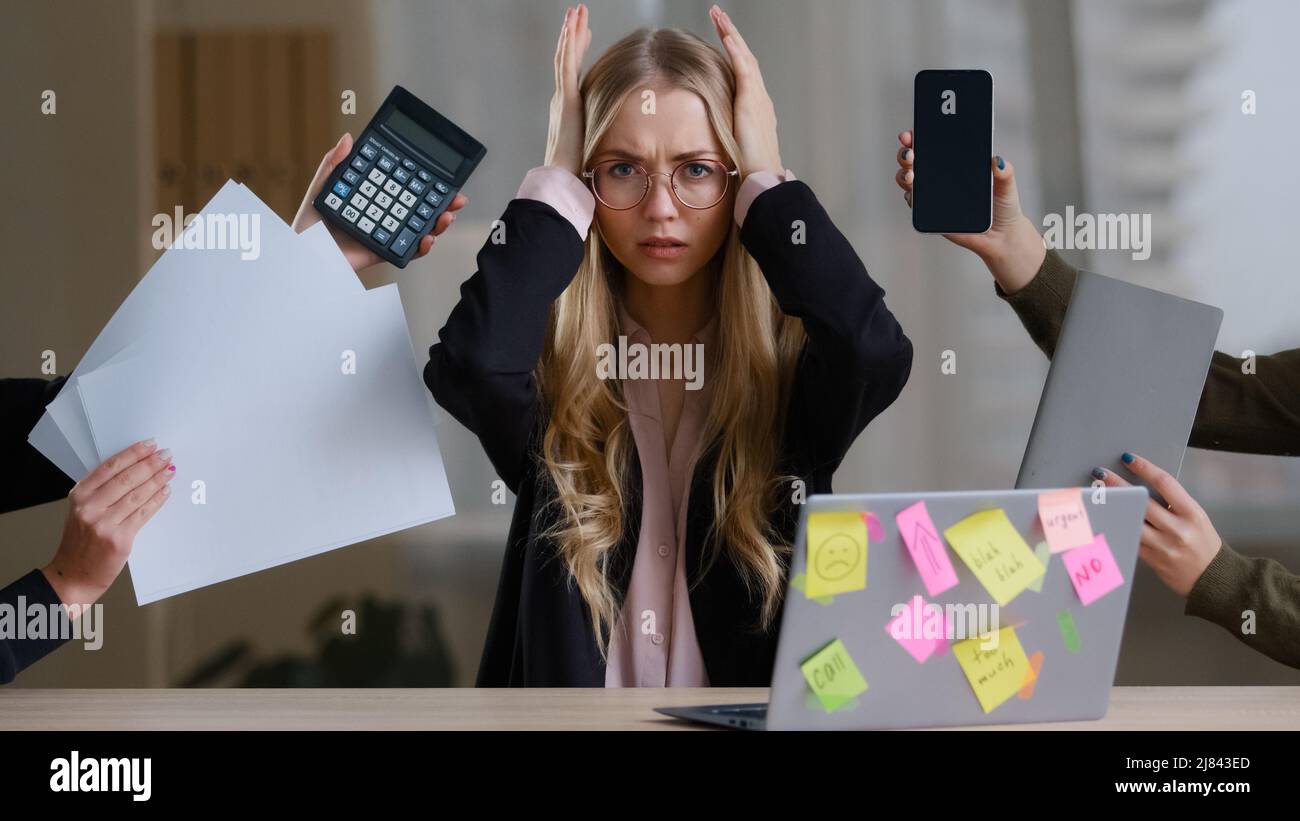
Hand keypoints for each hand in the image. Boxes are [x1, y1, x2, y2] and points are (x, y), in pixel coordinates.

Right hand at [42, 440, 176, 607]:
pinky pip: (143, 514)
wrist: (74, 575)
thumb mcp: (81, 511)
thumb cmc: (81, 541)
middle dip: (150, 464)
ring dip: (158, 479)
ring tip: (170, 470)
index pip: (110, 467)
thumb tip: (135, 468)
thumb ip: (101, 491)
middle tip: (166, 455)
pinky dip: (157, 500)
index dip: (133, 453)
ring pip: (137, 495)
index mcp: (78, 495)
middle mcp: (88, 508)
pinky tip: (166, 491)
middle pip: (126, 478)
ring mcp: (103, 524)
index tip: (150, 444)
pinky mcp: (119, 539)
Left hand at [292, 132, 467, 272]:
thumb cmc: (308, 224)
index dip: (424, 182)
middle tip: (457, 198)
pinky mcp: (382, 254)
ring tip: (447, 216)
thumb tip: (348, 137)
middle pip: (419, 209)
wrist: (302, 254)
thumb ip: (334, 163)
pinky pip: (407, 252)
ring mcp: (385, 236)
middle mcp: (383, 217)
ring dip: (438, 224)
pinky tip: (427, 238)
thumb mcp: (322, 187)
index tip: (441, 175)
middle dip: (442, 204)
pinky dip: (421, 247)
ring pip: (419, 230)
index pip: (404, 188)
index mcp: (373, 198)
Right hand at [545, 4, 591, 175]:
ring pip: (566, 55)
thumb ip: (600, 143)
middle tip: (579, 14)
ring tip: (577, 10)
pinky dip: (570, 41)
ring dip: (571, 31)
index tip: (586, 35)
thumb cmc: (577, 173)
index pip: (573, 73)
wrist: (562, 178)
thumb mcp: (593, 151)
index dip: (578, 52)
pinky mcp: (566, 96)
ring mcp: (562, 96)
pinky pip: (567, 61)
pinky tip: (574, 24)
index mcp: (568, 110)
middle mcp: (562, 99)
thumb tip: (614, 151)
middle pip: (568, 59)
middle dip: (574, 35)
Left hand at [710, 6, 782, 175]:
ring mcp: (757, 98)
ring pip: (744, 56)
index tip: (721, 35)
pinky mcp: (751, 102)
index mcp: (755, 108)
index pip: (742, 71)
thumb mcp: (733, 148)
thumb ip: (723, 137)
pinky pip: (744, 70)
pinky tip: (726, 36)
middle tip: (717, 14)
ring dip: (730, 34)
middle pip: (745, 57)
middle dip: (731, 34)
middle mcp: (760, 98)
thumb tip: (706, 142)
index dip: (732, 51)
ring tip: (718, 15)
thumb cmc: (747, 171)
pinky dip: (735, 51)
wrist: (761, 179)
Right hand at [895, 129, 1044, 292]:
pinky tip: (913, 193)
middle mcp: (940, 176)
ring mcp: (932, 193)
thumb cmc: (1003, 205)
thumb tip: (997, 160)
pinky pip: (914, 202)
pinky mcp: (930, 212)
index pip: (933, 144)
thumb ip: (1004, 172)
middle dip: (906, 153)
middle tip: (909, 153)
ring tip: (911, 175)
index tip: (911, 133)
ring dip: (903, 174)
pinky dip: (910, 196)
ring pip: (908, 179)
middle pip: (914, 159)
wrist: (1000, 235)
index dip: (918, 137)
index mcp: (956, 163)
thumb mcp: (1007, 185)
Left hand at [1093, 452, 1222, 597]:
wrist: (1213, 577)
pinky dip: (1115, 528)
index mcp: (1192, 513)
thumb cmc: (1203, 543)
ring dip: (1111, 507)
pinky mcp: (1152, 559)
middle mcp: (1178, 529)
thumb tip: (1139, 486)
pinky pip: (1129, 539)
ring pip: (1131, 522)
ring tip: (1096, 496)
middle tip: (1100, 473)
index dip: (1145, 468)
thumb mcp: (1196, 517)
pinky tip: (1103, 518)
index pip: (1165, 483)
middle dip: (1118, 485)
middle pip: (1141, 502)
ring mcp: (1163, 546)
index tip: (1128, 458)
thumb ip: (1173, 503)